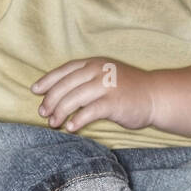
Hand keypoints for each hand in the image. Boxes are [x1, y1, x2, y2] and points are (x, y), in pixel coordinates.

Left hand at [30, 57, 155, 132]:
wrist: (155, 95)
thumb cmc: (127, 88)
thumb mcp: (105, 75)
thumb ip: (85, 79)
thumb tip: (56, 94)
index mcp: (94, 63)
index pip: (64, 70)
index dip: (47, 80)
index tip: (35, 91)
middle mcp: (98, 71)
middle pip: (65, 86)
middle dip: (50, 101)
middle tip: (43, 113)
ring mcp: (106, 86)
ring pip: (73, 99)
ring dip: (60, 113)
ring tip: (54, 123)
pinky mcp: (113, 103)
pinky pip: (89, 112)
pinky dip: (77, 121)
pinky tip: (71, 128)